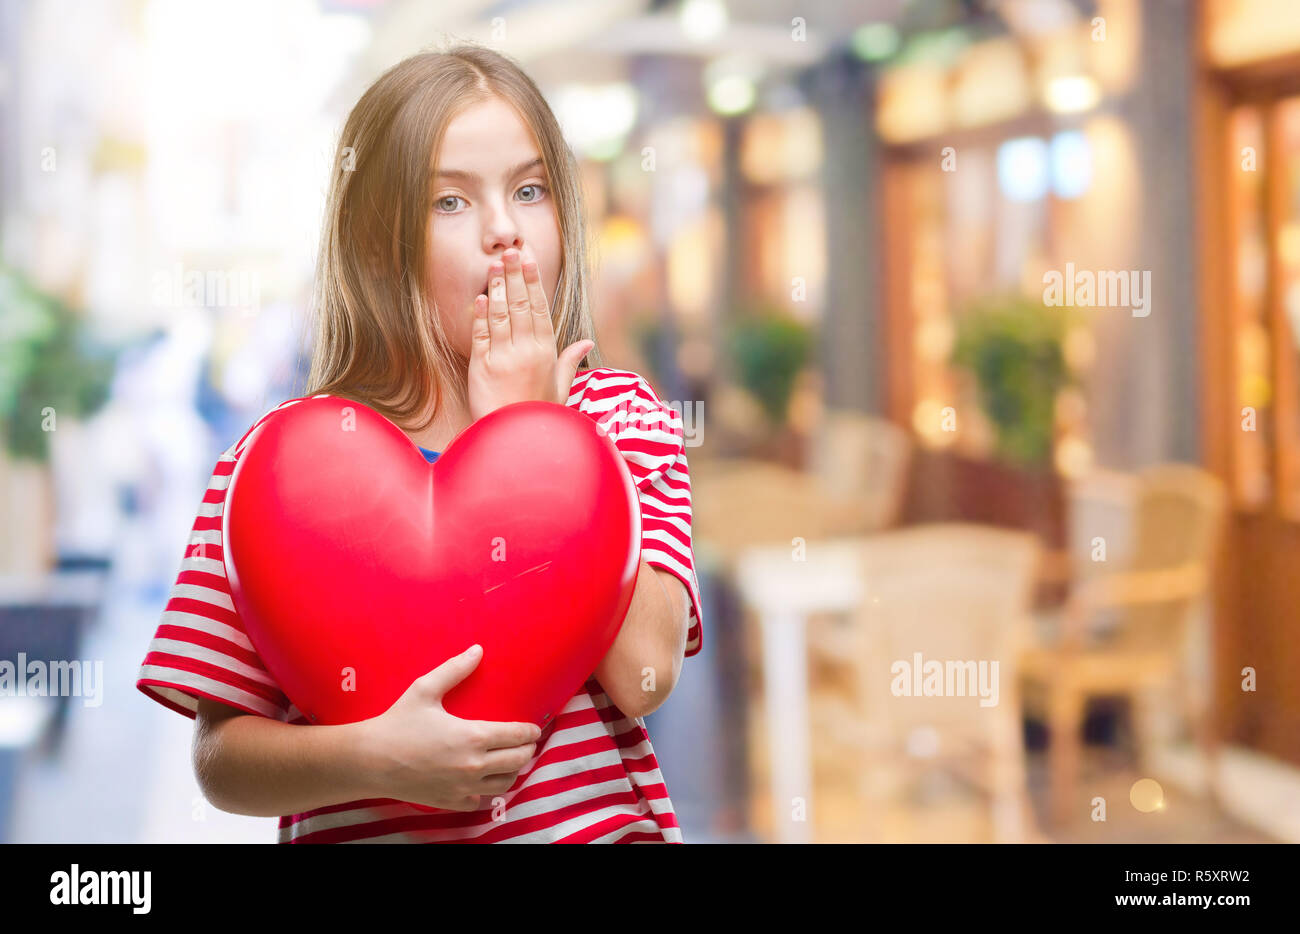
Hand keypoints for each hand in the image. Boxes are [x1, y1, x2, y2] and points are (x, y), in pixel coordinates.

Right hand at [363, 645, 541, 811]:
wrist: (369, 761)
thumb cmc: (397, 723)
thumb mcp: (425, 689)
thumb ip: (455, 669)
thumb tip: (478, 650)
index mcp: (473, 736)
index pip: (518, 736)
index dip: (530, 731)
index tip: (534, 728)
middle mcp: (474, 766)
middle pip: (518, 761)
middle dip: (527, 751)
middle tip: (527, 743)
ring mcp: (463, 787)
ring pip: (504, 784)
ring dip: (511, 772)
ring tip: (508, 760)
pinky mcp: (450, 802)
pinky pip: (479, 801)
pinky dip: (484, 792)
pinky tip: (479, 781)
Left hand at [467, 246, 593, 421]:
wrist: (515, 440)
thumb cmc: (539, 415)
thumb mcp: (560, 389)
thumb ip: (570, 362)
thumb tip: (586, 342)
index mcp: (546, 353)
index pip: (540, 310)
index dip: (534, 283)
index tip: (529, 261)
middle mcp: (526, 352)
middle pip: (521, 306)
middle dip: (515, 276)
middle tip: (509, 252)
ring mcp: (503, 358)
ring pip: (500, 316)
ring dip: (497, 289)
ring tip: (493, 266)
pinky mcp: (481, 367)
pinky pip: (481, 335)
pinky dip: (480, 316)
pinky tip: (480, 298)